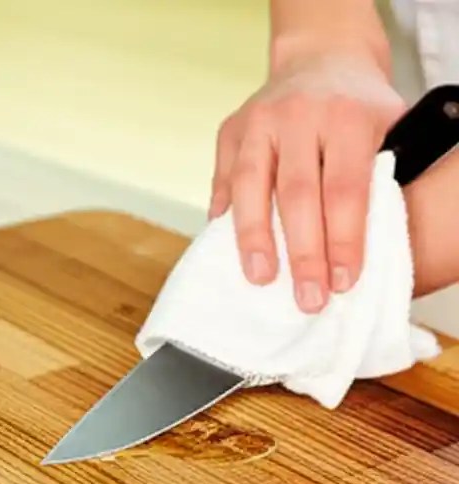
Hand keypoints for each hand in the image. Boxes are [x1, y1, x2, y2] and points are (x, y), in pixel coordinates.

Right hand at [210, 49, 405, 312]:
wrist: (321, 59)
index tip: (342, 282)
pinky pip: (224, 179)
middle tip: (306, 297)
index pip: (345, 189)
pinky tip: (227, 248)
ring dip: (253, 238)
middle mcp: (298, 116)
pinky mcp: (229, 130)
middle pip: (296, 194)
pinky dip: (226, 215)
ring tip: (261, 277)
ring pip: (250, 187)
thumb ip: (373, 179)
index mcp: (346, 117)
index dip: (343, 240)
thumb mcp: (385, 130)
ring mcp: (257, 121)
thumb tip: (352, 250)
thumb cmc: (359, 108)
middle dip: (302, 252)